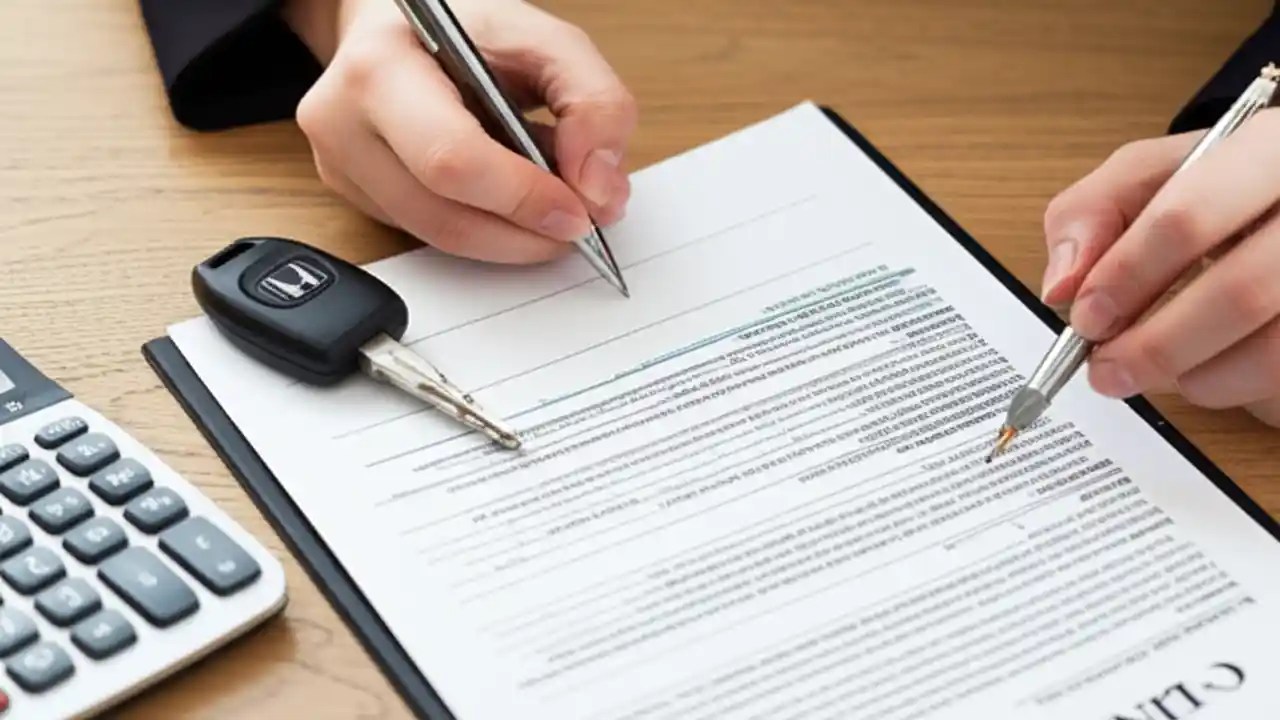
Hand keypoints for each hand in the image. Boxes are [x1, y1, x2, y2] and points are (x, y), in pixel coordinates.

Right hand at [281, 0, 635, 263]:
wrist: (396, 31)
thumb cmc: (464, 32)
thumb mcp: (542, 39)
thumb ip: (593, 100)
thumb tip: (600, 189)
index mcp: (381, 68)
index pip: (452, 159)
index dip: (524, 197)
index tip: (580, 212)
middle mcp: (344, 123)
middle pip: (444, 216)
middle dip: (525, 232)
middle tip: (579, 223)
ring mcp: (341, 168)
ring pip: (439, 239)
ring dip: (511, 237)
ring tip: (549, 204)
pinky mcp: (355, 199)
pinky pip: (430, 236)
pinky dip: (486, 230)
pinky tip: (508, 198)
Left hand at [1039, 112, 1279, 427]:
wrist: (1274, 206)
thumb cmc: (1209, 191)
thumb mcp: (1143, 179)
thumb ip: (1089, 214)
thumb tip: (1062, 286)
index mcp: (1265, 150)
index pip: (1188, 219)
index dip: (1126, 277)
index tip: (1085, 316)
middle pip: (1240, 293)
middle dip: (1155, 345)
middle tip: (1105, 370)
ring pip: (1269, 351)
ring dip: (1191, 375)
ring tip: (1152, 367)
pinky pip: (1278, 379)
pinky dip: (1227, 387)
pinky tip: (1203, 367)